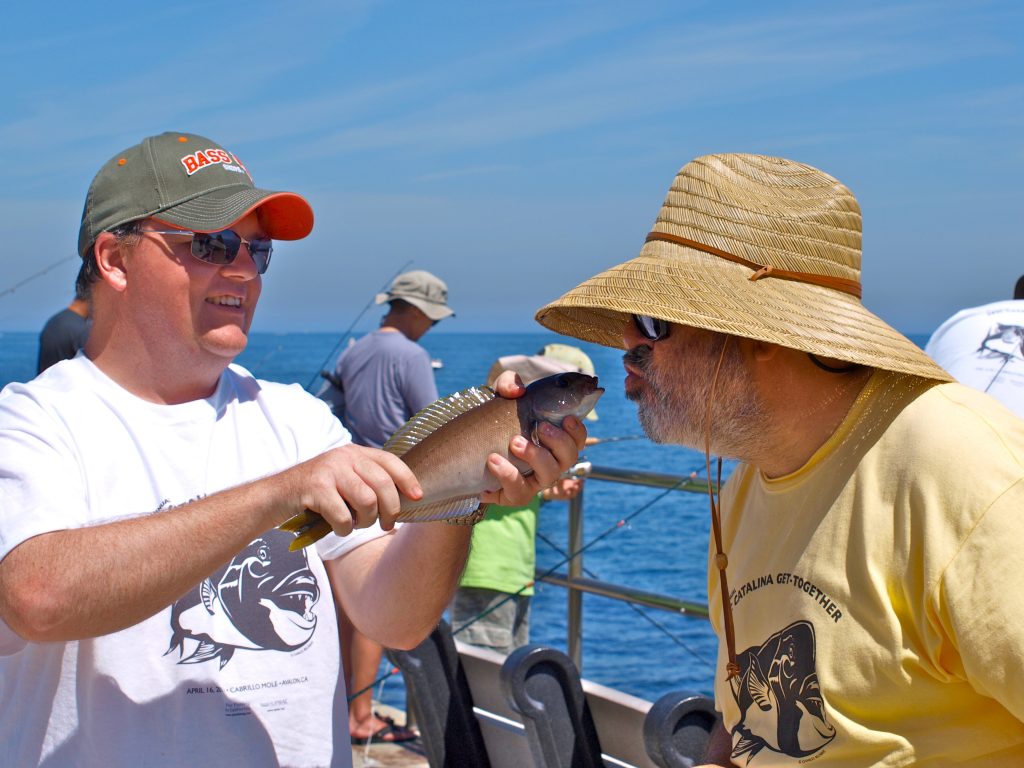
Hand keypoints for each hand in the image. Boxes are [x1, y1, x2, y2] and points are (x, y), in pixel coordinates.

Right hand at [281, 444, 422, 536]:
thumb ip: (368, 482)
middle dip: (390, 510)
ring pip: (367, 502)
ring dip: (365, 521)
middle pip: (383, 485)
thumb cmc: (317, 494)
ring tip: (356, 524)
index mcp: (355, 453)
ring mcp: (329, 470)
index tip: (418, 497)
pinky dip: (344, 529)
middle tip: (386, 525)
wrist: (275, 496)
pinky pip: (343, 517)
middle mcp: (344, 456)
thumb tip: (404, 499)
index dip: (408, 479)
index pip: (390, 461)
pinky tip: (337, 527)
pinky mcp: (315, 488)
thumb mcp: (344, 479)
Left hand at [482, 371, 587, 507]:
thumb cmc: (494, 423)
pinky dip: (507, 475)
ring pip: (549, 475)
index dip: (578, 431)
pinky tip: (492, 460)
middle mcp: (549, 463)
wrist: (467, 452)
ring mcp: (533, 481)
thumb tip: (518, 390)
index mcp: (553, 442)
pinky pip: (519, 492)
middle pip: (569, 458)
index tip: (567, 418)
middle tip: (539, 427)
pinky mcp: (514, 495)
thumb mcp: (500, 398)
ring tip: (513, 442)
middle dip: (559, 442)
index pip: (577, 439)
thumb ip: (509, 384)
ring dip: (536, 456)